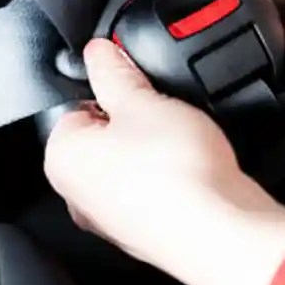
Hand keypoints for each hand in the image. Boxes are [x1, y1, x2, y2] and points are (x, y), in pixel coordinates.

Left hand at [45, 40, 284, 284]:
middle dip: (133, 121)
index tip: (135, 86)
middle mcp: (79, 197)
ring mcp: (114, 220)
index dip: (111, 90)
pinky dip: (172, 177)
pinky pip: (155, 191)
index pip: (76, 106)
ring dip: (155, 150)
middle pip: (103, 138)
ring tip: (181, 143)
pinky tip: (193, 170)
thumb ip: (115, 71)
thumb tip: (99, 51)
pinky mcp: (148, 232)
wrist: (221, 229)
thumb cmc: (175, 173)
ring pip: (131, 166)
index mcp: (62, 160)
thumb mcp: (143, 100)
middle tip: (162, 113)